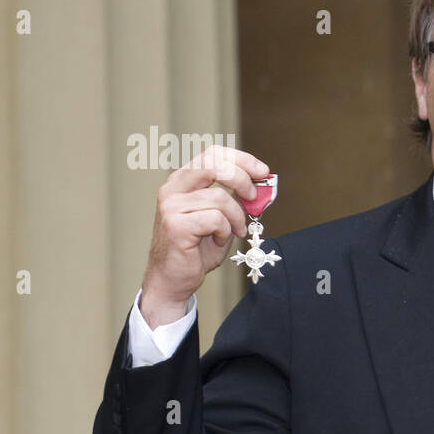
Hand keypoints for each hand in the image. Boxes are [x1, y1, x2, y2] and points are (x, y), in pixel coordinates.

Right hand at [141, 146, 270, 326]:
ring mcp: (171, 206)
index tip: (262, 171)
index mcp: (182, 181)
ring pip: (220, 198)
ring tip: (234, 231)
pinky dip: (226, 231)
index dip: (241, 159)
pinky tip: (219, 240)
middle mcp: (172, 189)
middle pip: (214, 165)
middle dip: (242, 179)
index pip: (212, 154)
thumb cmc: (198, 248)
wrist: (174, 278)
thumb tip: (262, 183)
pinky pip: (216, 219)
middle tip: (253, 197)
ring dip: (237, 217)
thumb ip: (236, 198)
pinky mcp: (176, 225)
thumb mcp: (223, 217)